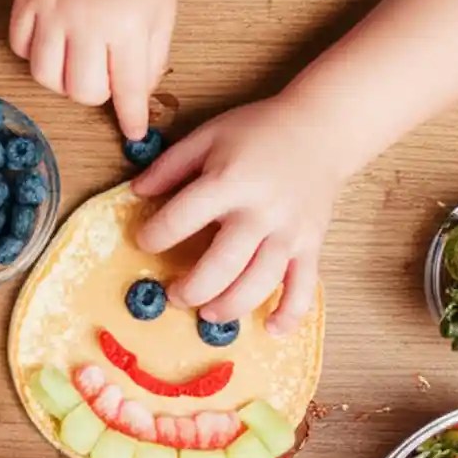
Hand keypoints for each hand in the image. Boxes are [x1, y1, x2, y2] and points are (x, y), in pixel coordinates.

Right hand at [9, 0, 175, 140]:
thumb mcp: (161, 13)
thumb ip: (151, 59)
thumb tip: (134, 99)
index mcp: (127, 25)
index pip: (128, 88)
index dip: (131, 117)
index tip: (132, 133)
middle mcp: (86, 22)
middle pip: (81, 91)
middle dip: (95, 92)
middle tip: (103, 75)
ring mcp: (51, 11)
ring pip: (44, 76)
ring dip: (61, 79)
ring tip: (75, 62)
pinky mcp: (27, 0)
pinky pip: (20, 48)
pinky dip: (34, 53)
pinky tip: (52, 41)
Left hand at [131, 95, 344, 333]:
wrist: (322, 128)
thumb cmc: (260, 132)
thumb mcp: (209, 136)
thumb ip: (170, 165)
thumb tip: (135, 193)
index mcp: (230, 182)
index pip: (183, 218)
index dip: (155, 235)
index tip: (145, 241)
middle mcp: (262, 212)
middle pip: (222, 265)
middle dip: (191, 289)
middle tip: (173, 295)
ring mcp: (289, 233)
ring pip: (259, 284)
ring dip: (228, 307)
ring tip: (206, 312)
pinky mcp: (312, 246)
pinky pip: (304, 288)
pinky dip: (289, 314)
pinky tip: (270, 329)